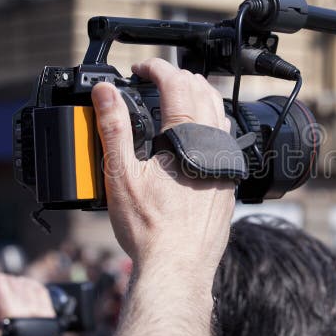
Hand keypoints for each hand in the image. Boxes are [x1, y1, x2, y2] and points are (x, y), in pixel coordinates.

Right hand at [92, 58, 234, 273]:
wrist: (178, 267)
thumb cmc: (150, 228)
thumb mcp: (121, 175)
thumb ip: (114, 128)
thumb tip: (105, 92)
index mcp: (187, 137)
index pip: (175, 84)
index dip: (156, 68)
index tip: (141, 68)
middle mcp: (213, 146)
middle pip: (202, 92)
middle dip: (179, 78)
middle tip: (157, 79)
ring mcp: (225, 164)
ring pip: (219, 114)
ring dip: (199, 97)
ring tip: (179, 97)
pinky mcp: (229, 182)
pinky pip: (226, 141)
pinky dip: (211, 125)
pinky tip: (199, 135)